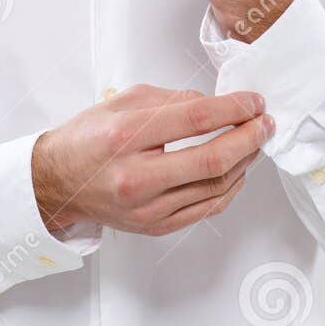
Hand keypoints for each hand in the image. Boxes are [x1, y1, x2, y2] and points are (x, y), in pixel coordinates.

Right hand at [31, 84, 274, 237]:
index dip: (234, 109)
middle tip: (266, 123)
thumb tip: (217, 104)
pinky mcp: (155, 226)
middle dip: (249, 138)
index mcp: (125, 136)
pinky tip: (237, 169)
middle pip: (212, 159)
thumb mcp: (124, 101)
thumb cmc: (88, 138)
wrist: (58, 181)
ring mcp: (147, 208)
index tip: (254, 101)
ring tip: (255, 142)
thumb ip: (172, 99)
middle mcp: (136, 176)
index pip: (196, 119)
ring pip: (215, 187)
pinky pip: (206, 208)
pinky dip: (229, 187)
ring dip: (245, 162)